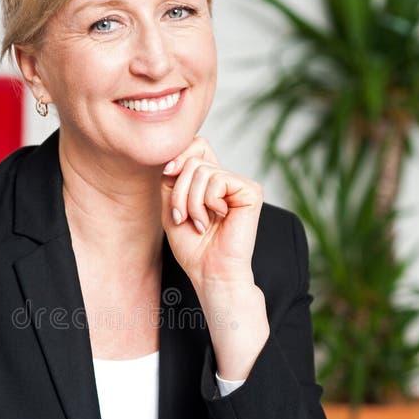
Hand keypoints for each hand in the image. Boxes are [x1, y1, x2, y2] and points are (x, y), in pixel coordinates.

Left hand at [161, 137, 269, 379]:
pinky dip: (208, 202)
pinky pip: (219, 180)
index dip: (178, 155)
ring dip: (191, 202)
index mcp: (209, 181)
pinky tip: (217, 218)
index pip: (196, 146)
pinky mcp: (251, 192)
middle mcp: (226, 179)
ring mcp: (239, 185)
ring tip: (200, 223)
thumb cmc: (193, 247)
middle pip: (194, 159)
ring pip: (202, 171)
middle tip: (183, 217)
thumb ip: (172, 179)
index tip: (167, 174)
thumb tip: (175, 158)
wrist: (210, 272)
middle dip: (179, 190)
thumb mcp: (171, 207)